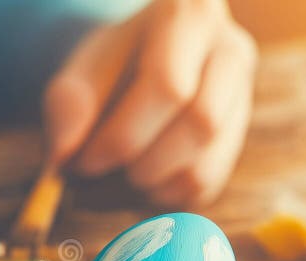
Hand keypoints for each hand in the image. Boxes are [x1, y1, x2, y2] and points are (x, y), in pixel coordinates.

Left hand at [44, 0, 256, 205]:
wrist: (131, 66)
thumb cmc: (104, 68)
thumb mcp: (78, 71)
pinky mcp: (237, 140)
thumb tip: (63, 156)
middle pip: (200, 124)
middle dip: (140, 165)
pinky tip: (137, 181)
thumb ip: (67, 105)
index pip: (168, 86)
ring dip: (152, 187)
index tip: (83, 161)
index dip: (122, 136)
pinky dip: (164, 198)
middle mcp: (232, 51)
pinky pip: (206, 187)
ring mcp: (243, 98)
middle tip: (100, 172)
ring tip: (115, 178)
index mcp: (190, 15)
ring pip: (207, 164)